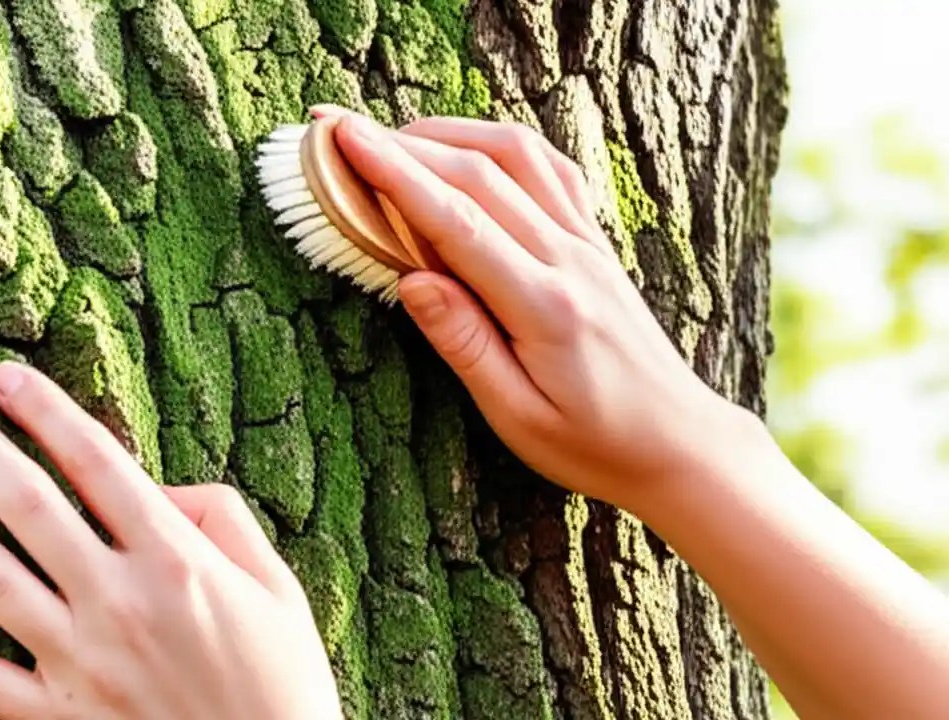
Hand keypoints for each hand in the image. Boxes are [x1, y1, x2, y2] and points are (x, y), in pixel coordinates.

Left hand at [0, 362, 340, 719]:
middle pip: (32, 507)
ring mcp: (83, 665)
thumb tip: (160, 487)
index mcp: (177, 561)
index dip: (47, 412)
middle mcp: (121, 603)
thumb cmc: (283, 684)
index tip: (8, 377)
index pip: (97, 464)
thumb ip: (224, 521)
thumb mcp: (280, 589)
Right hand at [329, 112, 750, 510]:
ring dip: (449, 133)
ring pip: (515, 154)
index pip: (455, 219)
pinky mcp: (595, 241)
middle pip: (476, 172)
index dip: (393, 171)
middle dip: (400, 142)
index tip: (342, 137)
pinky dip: (500, 144)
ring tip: (390, 136)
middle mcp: (569, 258)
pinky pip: (549, 168)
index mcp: (544, 305)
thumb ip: (463, 343)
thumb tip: (411, 279)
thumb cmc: (594, 444)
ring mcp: (587, 242)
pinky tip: (468, 148)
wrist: (679, 443)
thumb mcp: (518, 416)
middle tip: (338, 128)